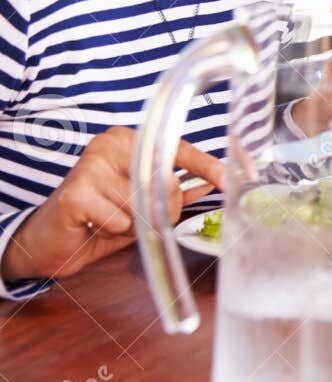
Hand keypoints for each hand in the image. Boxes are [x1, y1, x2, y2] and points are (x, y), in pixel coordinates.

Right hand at [0, 127, 224, 283]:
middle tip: (130, 215)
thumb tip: (218, 180)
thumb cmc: (100, 217)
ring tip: (108, 219)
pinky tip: (94, 225)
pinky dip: (112, 231)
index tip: (231, 179)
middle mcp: (110, 144)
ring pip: (144, 206)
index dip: (208, 166)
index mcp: (129, 140)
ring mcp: (91, 165)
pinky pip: (121, 221)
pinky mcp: (76, 193)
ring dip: (132, 223)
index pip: (179, 150)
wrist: (50, 240)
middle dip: (159, 210)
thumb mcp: (145, 201)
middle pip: (167, 184)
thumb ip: (177, 189)